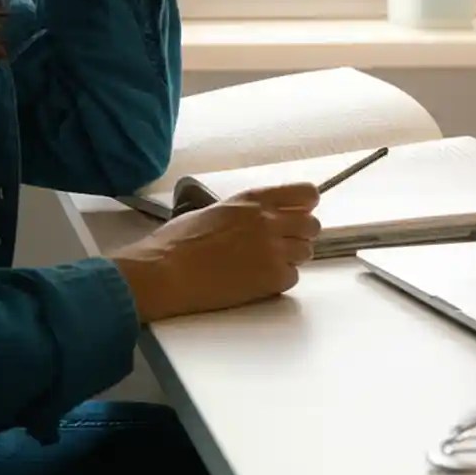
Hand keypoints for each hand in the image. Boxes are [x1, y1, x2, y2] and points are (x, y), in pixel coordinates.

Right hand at [112, 183, 321, 321]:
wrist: (164, 272)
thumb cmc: (175, 243)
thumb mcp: (213, 211)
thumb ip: (244, 211)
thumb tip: (257, 216)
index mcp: (254, 200)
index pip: (306, 194)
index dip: (305, 206)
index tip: (298, 214)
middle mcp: (269, 221)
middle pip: (312, 225)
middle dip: (299, 235)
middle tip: (280, 245)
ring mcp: (273, 250)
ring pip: (306, 251)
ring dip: (291, 258)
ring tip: (264, 265)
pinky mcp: (272, 278)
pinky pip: (293, 277)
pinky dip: (279, 280)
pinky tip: (256, 281)